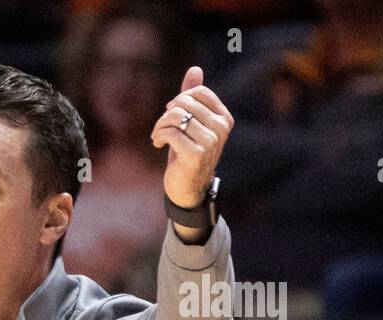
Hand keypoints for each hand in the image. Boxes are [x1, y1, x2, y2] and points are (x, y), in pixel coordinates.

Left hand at [151, 66, 233, 208]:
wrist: (187, 187)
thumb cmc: (188, 152)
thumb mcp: (191, 123)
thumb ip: (193, 98)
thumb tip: (195, 69)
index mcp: (224, 118)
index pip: (198, 92)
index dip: (179, 99)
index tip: (171, 113)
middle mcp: (221, 128)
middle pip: (185, 102)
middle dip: (166, 113)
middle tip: (161, 127)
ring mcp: (210, 142)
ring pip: (175, 116)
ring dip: (160, 126)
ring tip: (158, 136)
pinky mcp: (196, 154)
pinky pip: (170, 132)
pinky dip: (158, 136)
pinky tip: (158, 144)